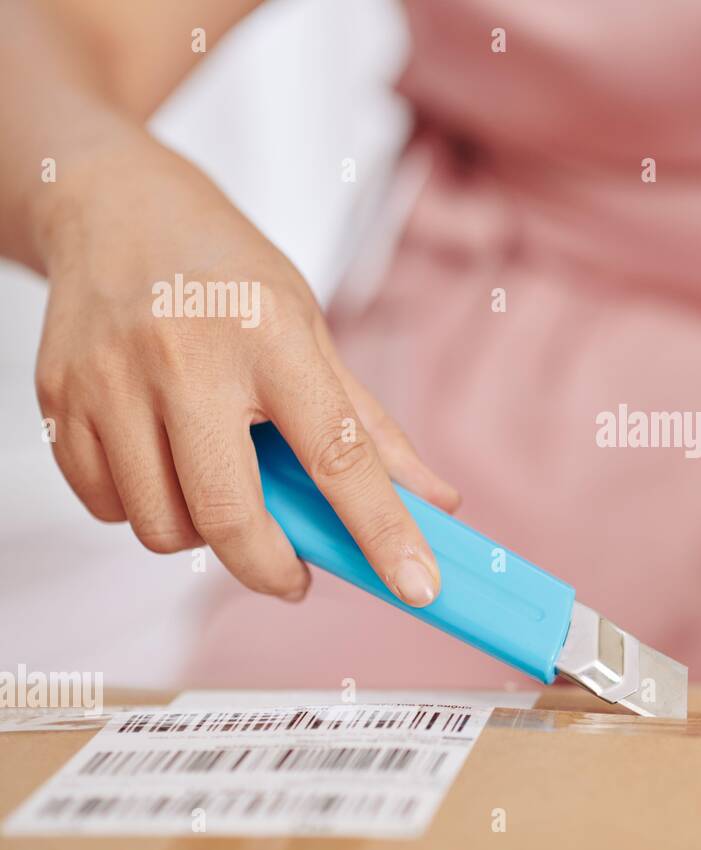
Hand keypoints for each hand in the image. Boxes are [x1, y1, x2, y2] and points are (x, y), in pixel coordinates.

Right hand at [34, 133, 458, 604]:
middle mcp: (183, 357)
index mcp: (269, 335)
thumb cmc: (228, 274)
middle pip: (229, 515)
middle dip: (271, 567)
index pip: (337, 455)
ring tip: (219, 485)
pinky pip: (105, 506)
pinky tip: (163, 464)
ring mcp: (109, 379)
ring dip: (202, 534)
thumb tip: (436, 501)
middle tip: (294, 572)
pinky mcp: (56, 398)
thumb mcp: (311, 329)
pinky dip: (143, 509)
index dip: (383, 531)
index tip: (417, 587)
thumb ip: (368, 425)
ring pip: (160, 526)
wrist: (113, 205)